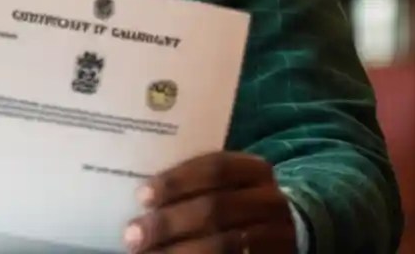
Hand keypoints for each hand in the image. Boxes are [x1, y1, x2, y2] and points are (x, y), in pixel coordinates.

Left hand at [124, 152, 295, 252]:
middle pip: (215, 209)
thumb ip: (194, 185)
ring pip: (224, 245)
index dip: (177, 181)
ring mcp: (277, 236)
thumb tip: (141, 197)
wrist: (282, 232)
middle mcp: (271, 201)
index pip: (216, 168)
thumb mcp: (226, 185)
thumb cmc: (236, 202)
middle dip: (169, 223)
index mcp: (256, 171)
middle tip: (133, 234)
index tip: (142, 196)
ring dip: (179, 252)